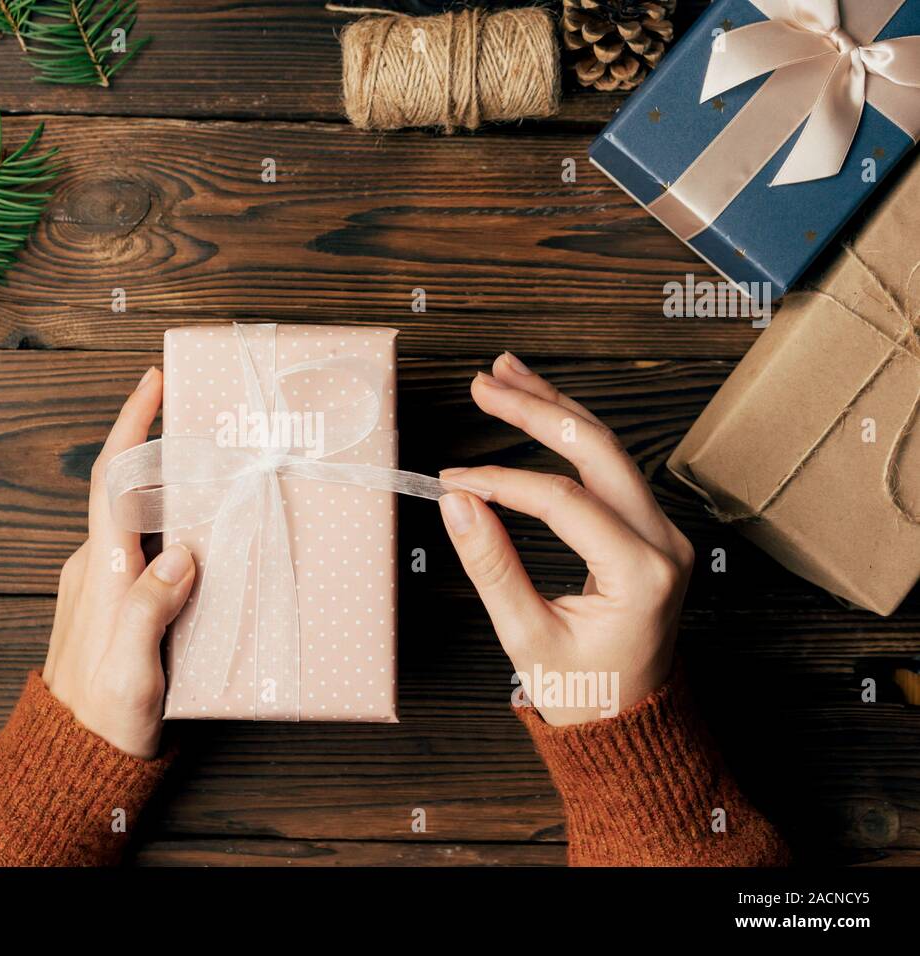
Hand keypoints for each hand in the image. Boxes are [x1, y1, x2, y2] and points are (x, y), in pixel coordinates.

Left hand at [42, 367, 195, 757]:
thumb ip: (149, 610)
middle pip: (127, 489)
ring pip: (138, 519)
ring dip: (171, 490)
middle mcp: (95, 568)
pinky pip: (143, 549)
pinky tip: (204, 540)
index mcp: (101, 572)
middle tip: (206, 423)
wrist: (72, 760)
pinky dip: (172, 529)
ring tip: (217, 475)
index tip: (152, 383)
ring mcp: (101, 585)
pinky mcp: (113, 605)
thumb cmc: (104, 721)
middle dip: (161, 447)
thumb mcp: (131, 672)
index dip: (131, 427)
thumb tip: (181, 553)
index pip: (111, 481)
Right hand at [438, 354, 692, 725]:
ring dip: (555, 408)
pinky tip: (540, 408)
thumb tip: (456, 504)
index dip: (500, 482)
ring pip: (609, 448)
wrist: (627, 721)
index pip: (562, 501)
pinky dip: (572, 434)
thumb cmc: (582, 691)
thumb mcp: (526, 636)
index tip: (451, 479)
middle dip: (537, 410)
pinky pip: (612, 467)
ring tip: (506, 373)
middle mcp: (664, 542)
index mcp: (642, 573)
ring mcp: (663, 532)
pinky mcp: (650, 529)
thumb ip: (491, 566)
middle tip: (484, 382)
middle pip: (599, 450)